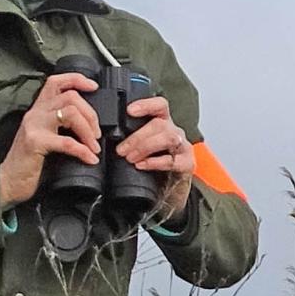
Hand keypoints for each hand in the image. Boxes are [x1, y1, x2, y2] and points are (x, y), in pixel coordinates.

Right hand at [0, 72, 101, 206]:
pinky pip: (66, 141)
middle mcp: (36, 113)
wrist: (7, 182)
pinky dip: (83, 150)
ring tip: (93, 145)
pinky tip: (89, 158)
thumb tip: (88, 127)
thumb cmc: (27, 162)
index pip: (56, 82)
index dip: (76, 79)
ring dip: (88, 129)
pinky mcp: (35, 142)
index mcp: (39, 110)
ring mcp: (34, 126)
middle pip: (70, 96)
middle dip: (91, 113)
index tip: (93, 86)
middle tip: (97, 133)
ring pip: (70, 112)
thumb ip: (59, 126)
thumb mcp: (44, 137)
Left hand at [120, 95, 194, 224]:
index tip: (129, 111)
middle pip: (160, 124)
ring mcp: (183, 146)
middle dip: (137, 136)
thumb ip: (130, 139)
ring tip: (131, 158)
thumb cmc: (153, 165)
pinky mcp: (187, 163)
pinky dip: (156, 162)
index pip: (159, 105)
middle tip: (121, 150)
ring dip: (145, 147)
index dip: (146, 105)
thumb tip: (107, 137)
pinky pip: (173, 160)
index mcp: (163, 123)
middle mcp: (175, 131)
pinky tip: (143, 165)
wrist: (170, 190)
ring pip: (168, 138)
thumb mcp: (141, 148)